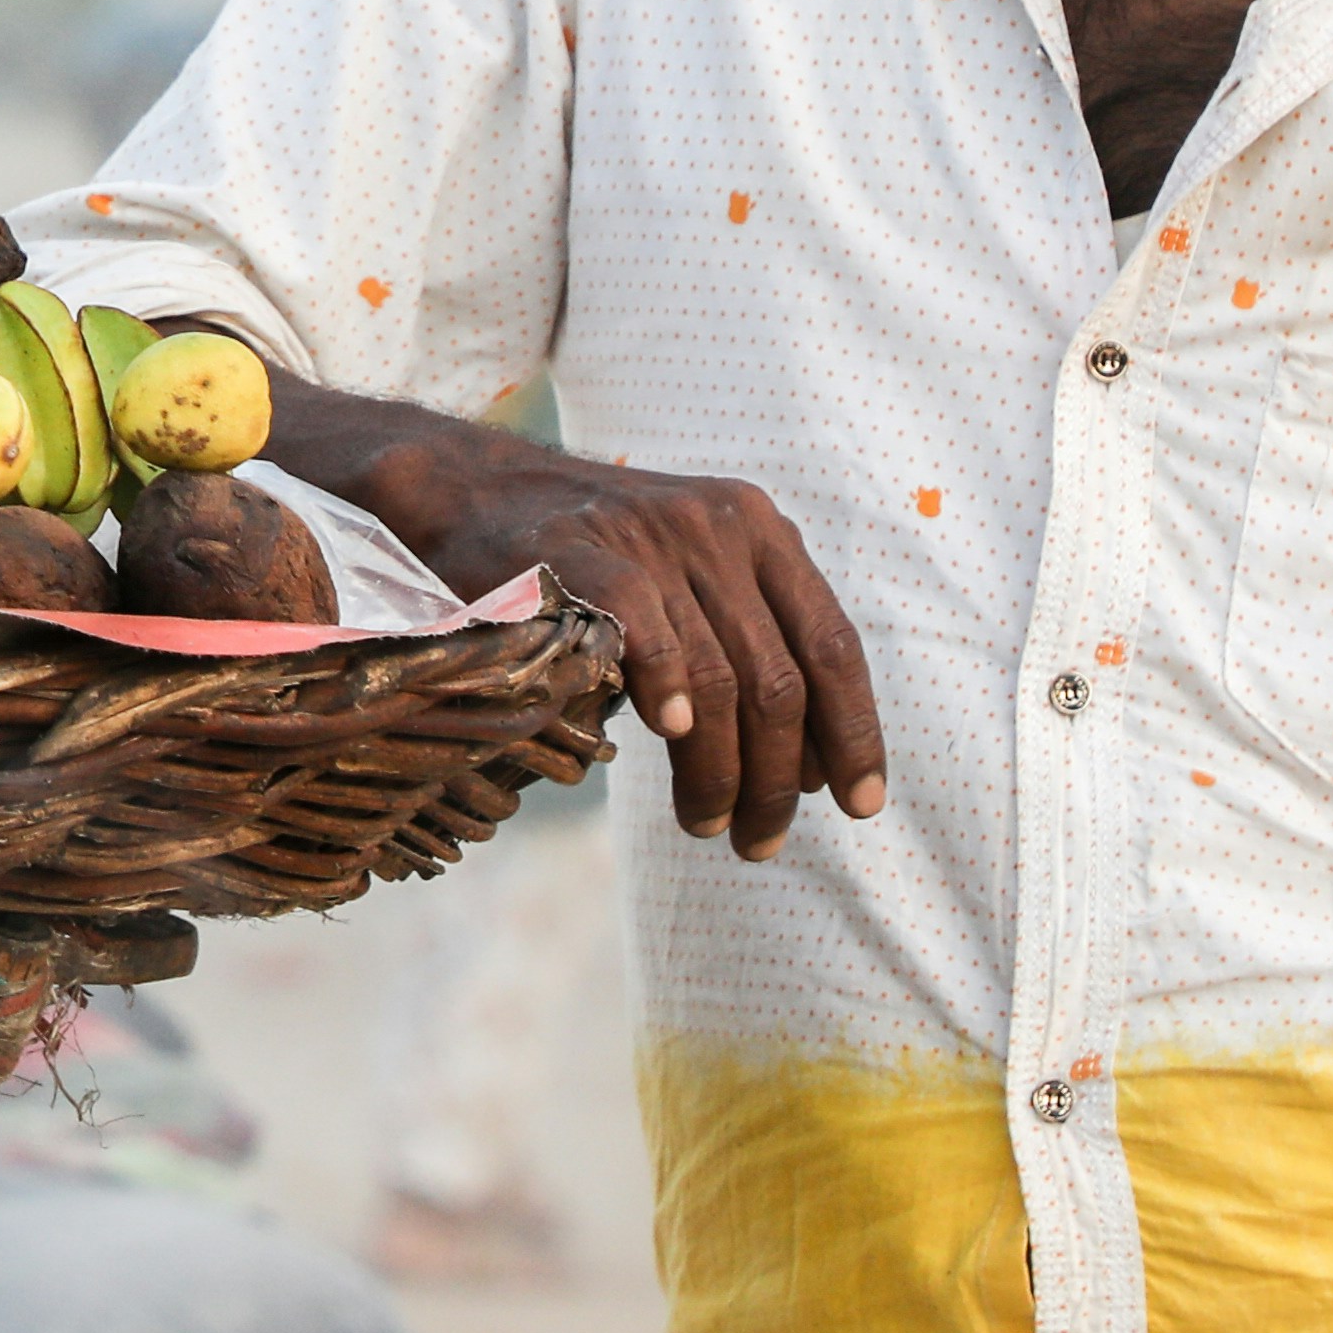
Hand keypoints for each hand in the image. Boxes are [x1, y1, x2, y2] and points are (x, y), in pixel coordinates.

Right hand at [334, 417, 883, 858]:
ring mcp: (656, 536)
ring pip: (719, 678)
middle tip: (759, 841)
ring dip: (720, 770)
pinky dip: (668, 689)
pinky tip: (671, 736)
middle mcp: (720, 527)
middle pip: (779, 679)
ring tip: (707, 823)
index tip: (858, 805)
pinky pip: (649, 630)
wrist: (474, 491)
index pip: (834, 644)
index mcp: (761, 531)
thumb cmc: (590, 555)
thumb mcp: (688, 573)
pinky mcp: (589, 551)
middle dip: (777, 778)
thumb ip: (746, 641)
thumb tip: (807, 766)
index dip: (855, 733)